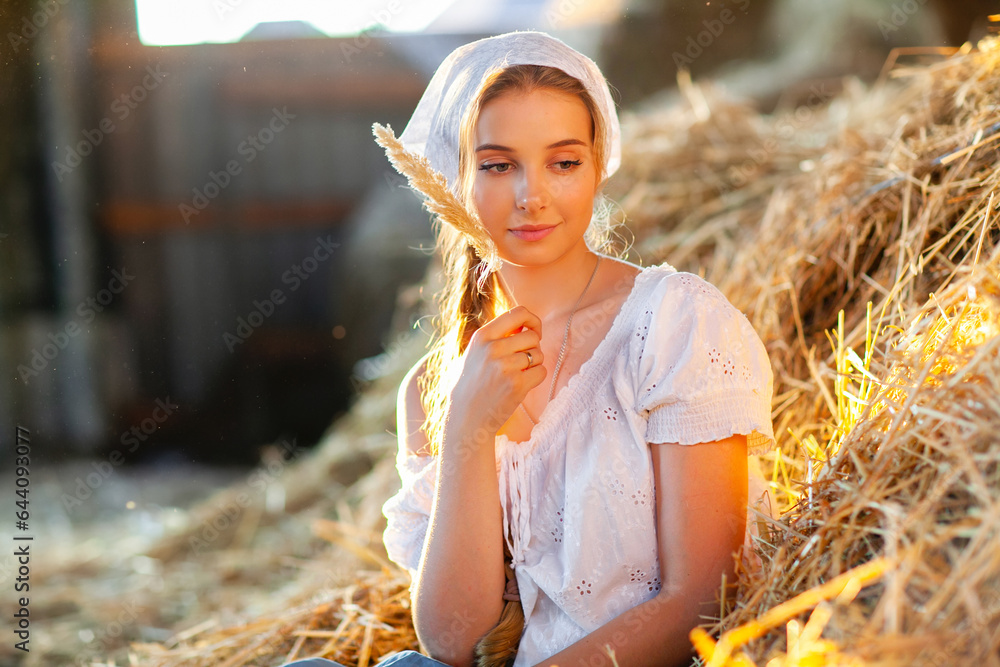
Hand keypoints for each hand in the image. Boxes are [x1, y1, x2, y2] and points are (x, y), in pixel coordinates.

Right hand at [445, 306, 545, 443]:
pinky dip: (536, 378)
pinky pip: (541, 371)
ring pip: (538, 354)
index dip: (532, 320)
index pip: (519, 313)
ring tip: (517, 375)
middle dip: (532, 348)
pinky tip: (521, 385)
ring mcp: (505, 366)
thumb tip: (525, 324)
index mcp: (482, 336)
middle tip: (522, 361)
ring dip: (533, 364)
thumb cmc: (472, 384)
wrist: (465, 418)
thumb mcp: (476, 353)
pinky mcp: (517, 384)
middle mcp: (493, 348)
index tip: (533, 332)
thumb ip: (497, 337)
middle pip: (533, 336)